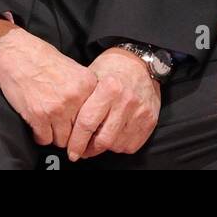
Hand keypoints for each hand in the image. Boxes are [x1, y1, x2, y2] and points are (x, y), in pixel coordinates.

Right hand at [0, 21, 99, 150]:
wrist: (12, 51)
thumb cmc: (39, 57)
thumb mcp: (70, 68)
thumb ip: (83, 90)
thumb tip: (90, 115)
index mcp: (87, 84)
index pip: (95, 118)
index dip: (85, 126)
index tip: (78, 129)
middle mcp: (75, 97)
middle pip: (79, 132)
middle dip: (68, 132)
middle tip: (59, 127)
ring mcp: (57, 107)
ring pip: (62, 140)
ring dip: (54, 135)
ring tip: (46, 123)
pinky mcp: (38, 115)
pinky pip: (44, 139)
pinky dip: (39, 135)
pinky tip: (35, 123)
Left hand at [65, 46, 161, 161]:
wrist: (141, 63)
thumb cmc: (111, 68)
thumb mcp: (92, 74)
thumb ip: (82, 98)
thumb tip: (66, 125)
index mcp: (109, 88)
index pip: (88, 122)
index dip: (77, 141)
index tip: (71, 152)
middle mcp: (126, 101)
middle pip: (104, 139)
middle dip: (89, 150)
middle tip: (82, 151)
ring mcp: (140, 113)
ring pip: (117, 145)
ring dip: (104, 149)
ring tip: (96, 142)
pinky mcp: (150, 121)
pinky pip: (132, 145)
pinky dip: (119, 146)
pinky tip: (112, 138)